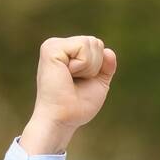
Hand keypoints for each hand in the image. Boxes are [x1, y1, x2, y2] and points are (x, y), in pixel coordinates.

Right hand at [20, 36, 117, 153]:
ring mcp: (52, 45)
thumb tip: (109, 51)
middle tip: (77, 80)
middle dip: (95, 65)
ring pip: (90, 43)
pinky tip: (68, 74)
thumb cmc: (78, 105)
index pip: (97, 46)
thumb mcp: (98, 83)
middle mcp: (58, 45)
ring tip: (71, 78)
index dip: (99, 66)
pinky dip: (83, 65)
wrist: (64, 118)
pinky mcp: (51, 49)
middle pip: (95, 42)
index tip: (82, 81)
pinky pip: (83, 47)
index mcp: (67, 52)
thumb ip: (106, 66)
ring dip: (89, 66)